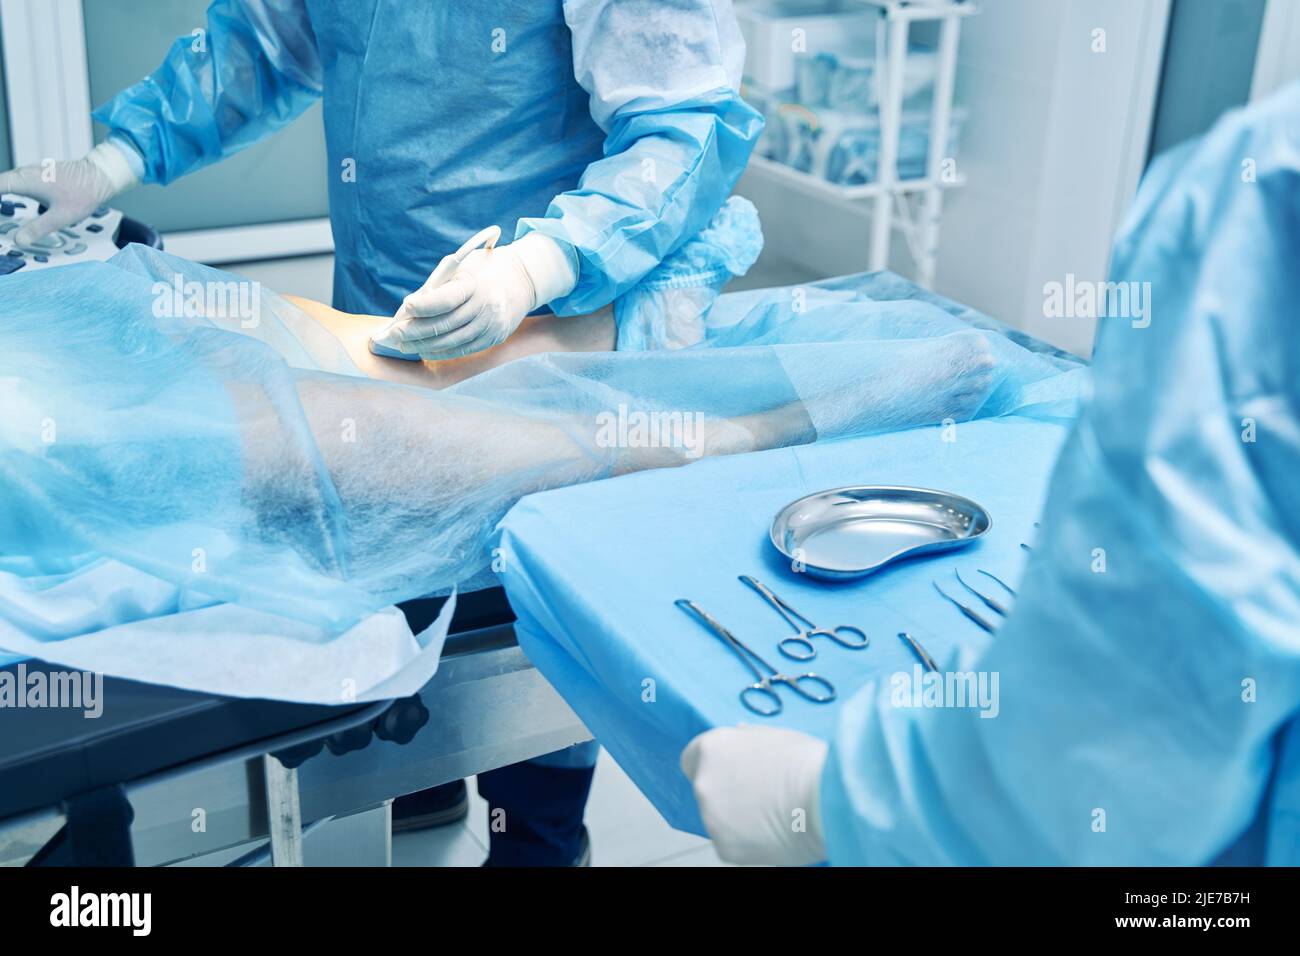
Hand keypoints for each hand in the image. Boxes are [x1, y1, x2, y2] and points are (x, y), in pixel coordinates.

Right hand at [0, 142, 139, 246]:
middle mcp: (24, 173)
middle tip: (2, 223)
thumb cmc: (84, 192)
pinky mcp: (39, 176)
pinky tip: (13, 204)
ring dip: (2, 194)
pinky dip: (10, 192)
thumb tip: (19, 240)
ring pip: (6, 182)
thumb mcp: (60, 216)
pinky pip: (17, 183)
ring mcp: (31, 173)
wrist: (100, 175)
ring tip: (4, 212)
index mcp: (24, 180)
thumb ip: (38, 228)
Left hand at [389, 232, 576, 359]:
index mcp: (475, 284)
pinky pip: (463, 349)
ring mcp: (491, 325)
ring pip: (451, 342)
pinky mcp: (494, 338)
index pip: (446, 299)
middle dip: (414, 331)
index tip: (405, 308)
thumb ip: (439, 287)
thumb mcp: (464, 268)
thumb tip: (409, 310)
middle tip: (393, 334)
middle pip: (444, 325)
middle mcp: (485, 307)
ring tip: (403, 345)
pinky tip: (425, 349)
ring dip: (423, 345)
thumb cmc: (484, 270)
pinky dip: (441, 351)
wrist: (523, 279)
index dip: (424, 306)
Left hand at [681, 725, 828, 865]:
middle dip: (726, 793)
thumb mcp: (774, 736)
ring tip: (772, 814)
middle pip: (706, 790)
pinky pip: (731, 842)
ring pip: (718, 818)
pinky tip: (773, 831)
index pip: (692, 760)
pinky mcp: (724, 847)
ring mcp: (711, 817)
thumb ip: (747, 738)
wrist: (825, 800)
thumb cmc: (806, 763)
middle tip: (760, 796)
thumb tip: (737, 733)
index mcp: (711, 748)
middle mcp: (703, 782)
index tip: (732, 774)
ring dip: (737, 818)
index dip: (713, 767)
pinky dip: (747, 840)